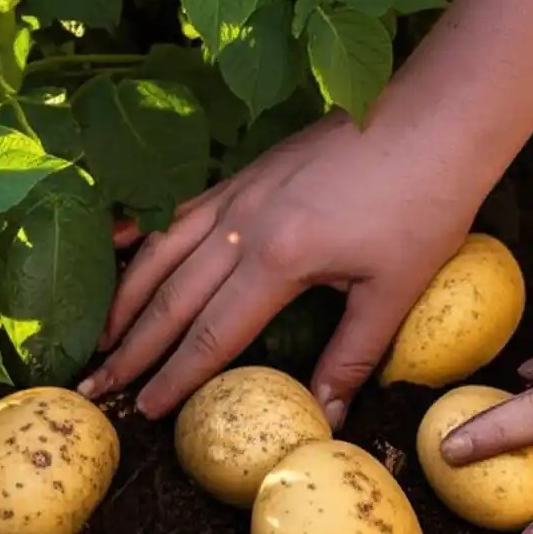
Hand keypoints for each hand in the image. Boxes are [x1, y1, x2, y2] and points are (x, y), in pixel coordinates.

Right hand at [78, 112, 487, 422]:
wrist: (434, 118)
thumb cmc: (426, 204)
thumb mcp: (395, 290)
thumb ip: (351, 355)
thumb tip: (326, 415)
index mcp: (278, 260)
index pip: (213, 334)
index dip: (176, 376)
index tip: (145, 409)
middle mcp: (242, 227)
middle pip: (172, 299)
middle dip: (133, 348)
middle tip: (98, 385)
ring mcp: (236, 195)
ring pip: (162, 253)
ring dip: (126, 298)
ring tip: (101, 336)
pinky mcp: (242, 175)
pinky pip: (177, 211)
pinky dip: (143, 235)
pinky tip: (116, 247)